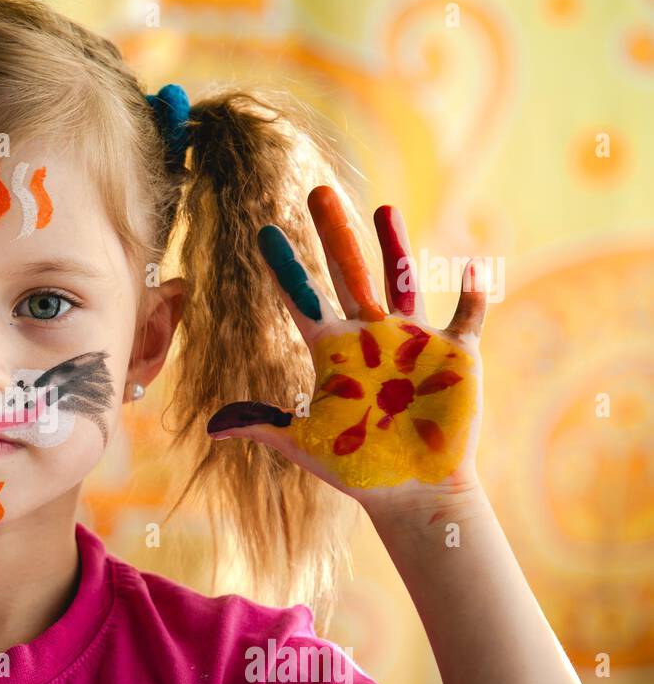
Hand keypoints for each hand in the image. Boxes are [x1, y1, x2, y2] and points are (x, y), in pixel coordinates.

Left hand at [206, 186, 487, 519]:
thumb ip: (263, 425)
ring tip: (383, 208)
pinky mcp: (455, 355)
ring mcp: (413, 341)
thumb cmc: (360, 468)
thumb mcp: (305, 443)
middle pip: (348, 273)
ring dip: (395, 246)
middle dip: (334, 234)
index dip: (284, 267)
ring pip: (402, 279)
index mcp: (333, 351)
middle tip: (317, 191)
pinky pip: (467, 315)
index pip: (302, 299)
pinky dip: (472, 293)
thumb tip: (210, 427)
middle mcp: (370, 336)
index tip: (263, 232)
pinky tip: (471, 266)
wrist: (413, 492)